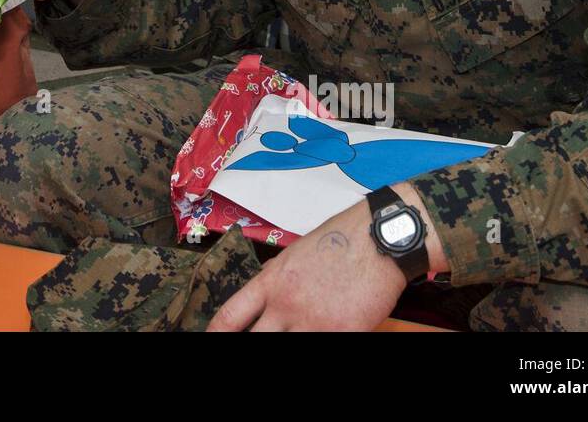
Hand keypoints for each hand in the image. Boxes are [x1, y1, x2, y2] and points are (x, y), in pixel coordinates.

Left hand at [207, 200, 407, 330]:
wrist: (376, 240)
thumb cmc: (338, 241)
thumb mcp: (293, 255)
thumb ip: (276, 280)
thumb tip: (262, 300)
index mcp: (271, 283)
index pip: (231, 316)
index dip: (216, 332)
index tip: (211, 337)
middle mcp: (287, 305)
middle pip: (255, 339)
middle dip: (250, 344)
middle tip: (256, 341)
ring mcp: (315, 322)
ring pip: (288, 347)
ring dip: (288, 342)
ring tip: (295, 333)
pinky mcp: (344, 332)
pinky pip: (324, 346)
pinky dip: (321, 342)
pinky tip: (324, 334)